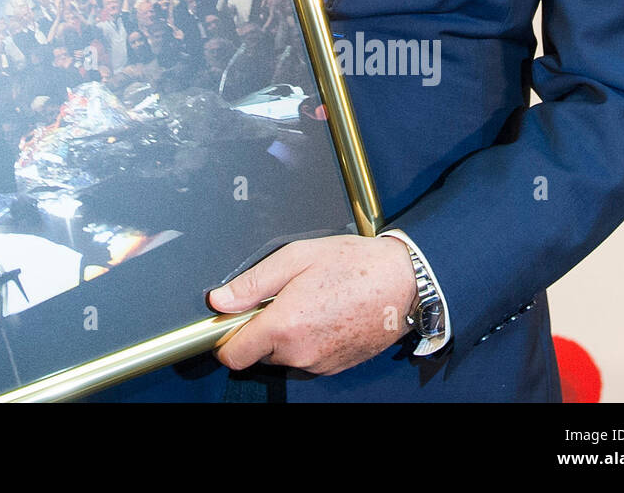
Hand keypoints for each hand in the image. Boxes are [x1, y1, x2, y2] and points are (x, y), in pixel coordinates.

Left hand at [209, 235, 416, 375]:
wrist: (402, 283)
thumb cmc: (353, 264)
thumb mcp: (295, 257)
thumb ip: (252, 282)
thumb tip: (221, 300)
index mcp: (284, 327)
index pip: (233, 355)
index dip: (224, 338)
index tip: (228, 321)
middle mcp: (300, 353)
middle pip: (257, 353)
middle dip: (260, 327)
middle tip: (280, 295)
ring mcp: (319, 364)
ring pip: (282, 356)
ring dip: (284, 334)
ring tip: (306, 300)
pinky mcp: (335, 367)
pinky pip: (305, 358)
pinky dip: (305, 340)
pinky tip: (322, 312)